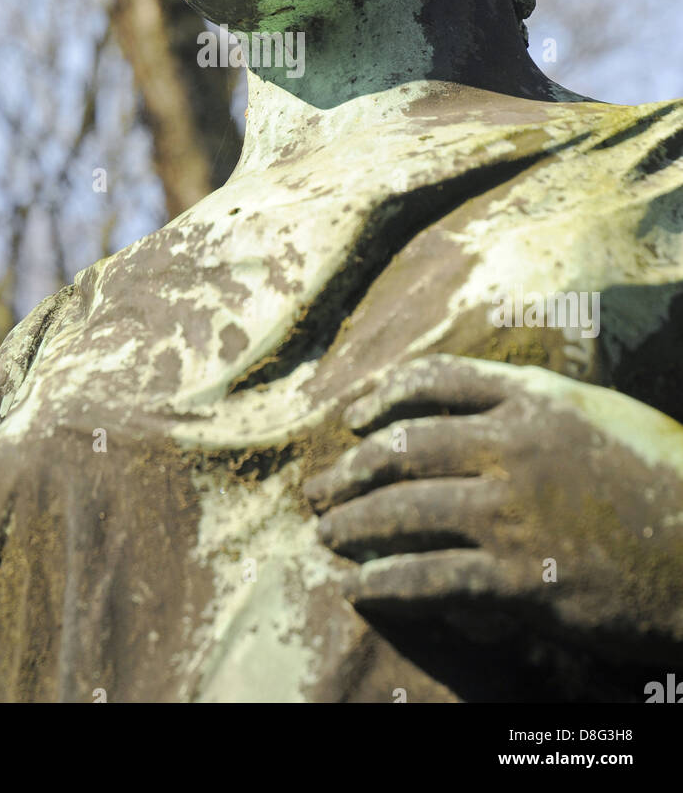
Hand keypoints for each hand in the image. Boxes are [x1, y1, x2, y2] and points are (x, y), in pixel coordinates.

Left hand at [304, 354, 682, 663]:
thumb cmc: (663, 478)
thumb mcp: (600, 417)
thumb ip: (534, 409)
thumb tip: (472, 421)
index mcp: (536, 398)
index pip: (436, 379)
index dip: (382, 393)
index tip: (351, 414)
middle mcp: (516, 445)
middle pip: (405, 446)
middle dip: (350, 468)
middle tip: (321, 487)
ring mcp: (515, 511)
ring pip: (406, 511)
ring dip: (355, 523)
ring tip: (326, 534)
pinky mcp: (522, 577)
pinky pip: (432, 577)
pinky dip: (386, 583)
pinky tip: (360, 589)